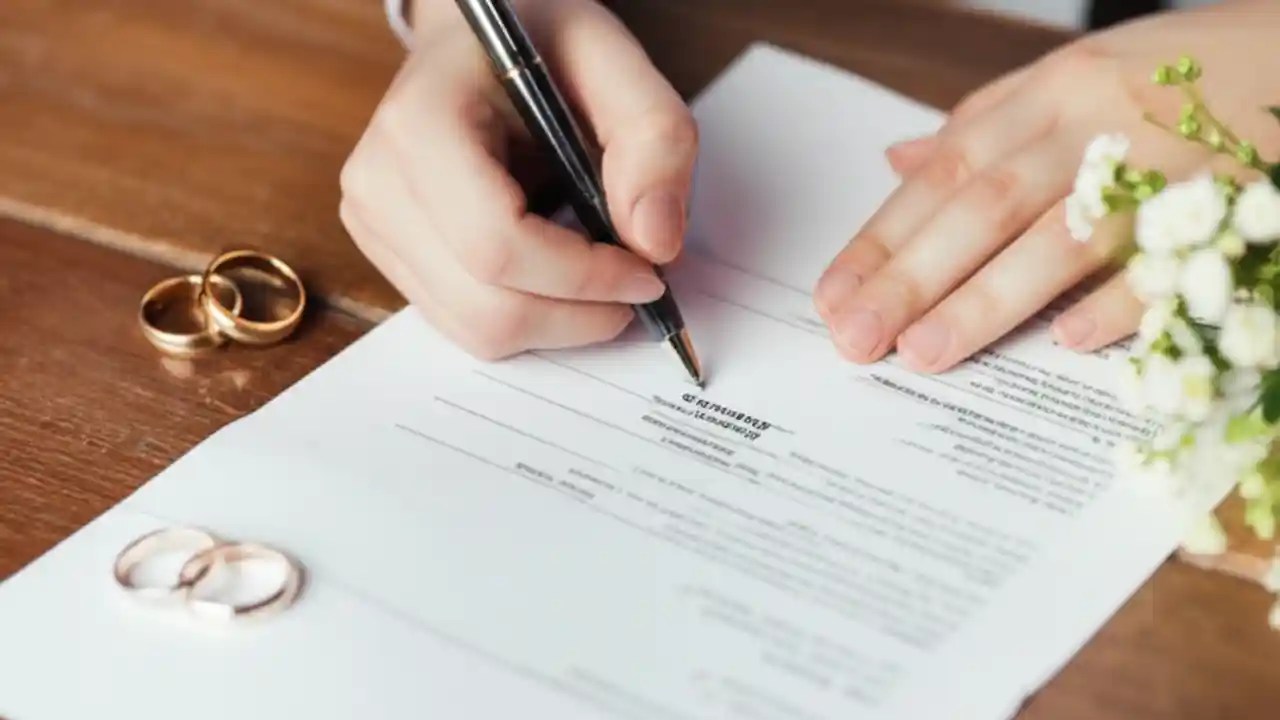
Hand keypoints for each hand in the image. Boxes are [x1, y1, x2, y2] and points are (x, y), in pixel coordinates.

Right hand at [340, 0, 695, 358]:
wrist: (474, 45)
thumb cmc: (539, 45)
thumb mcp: (615, 62)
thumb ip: (655, 139)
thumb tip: (657, 242)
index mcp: (420, 124)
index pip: (497, 244)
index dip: (583, 277)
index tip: (649, 273)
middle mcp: (377, 184)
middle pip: (488, 308)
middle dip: (580, 314)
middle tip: (639, 285)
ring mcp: (372, 227)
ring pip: (478, 331)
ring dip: (559, 322)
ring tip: (604, 276)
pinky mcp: (387, 257)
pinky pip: (466, 325)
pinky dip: (531, 318)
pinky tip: (561, 274)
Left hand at [814, 0, 1279, 371]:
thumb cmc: (1177, 76)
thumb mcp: (1072, 80)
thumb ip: (986, 125)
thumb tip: (897, 163)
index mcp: (1050, 96)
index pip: (946, 172)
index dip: (884, 237)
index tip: (833, 296)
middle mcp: (1095, 124)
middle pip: (986, 204)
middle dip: (912, 275)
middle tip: (855, 338)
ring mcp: (1165, 164)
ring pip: (1062, 232)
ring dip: (989, 298)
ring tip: (924, 353)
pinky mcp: (1231, 202)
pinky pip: (1170, 256)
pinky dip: (1120, 297)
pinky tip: (1066, 341)